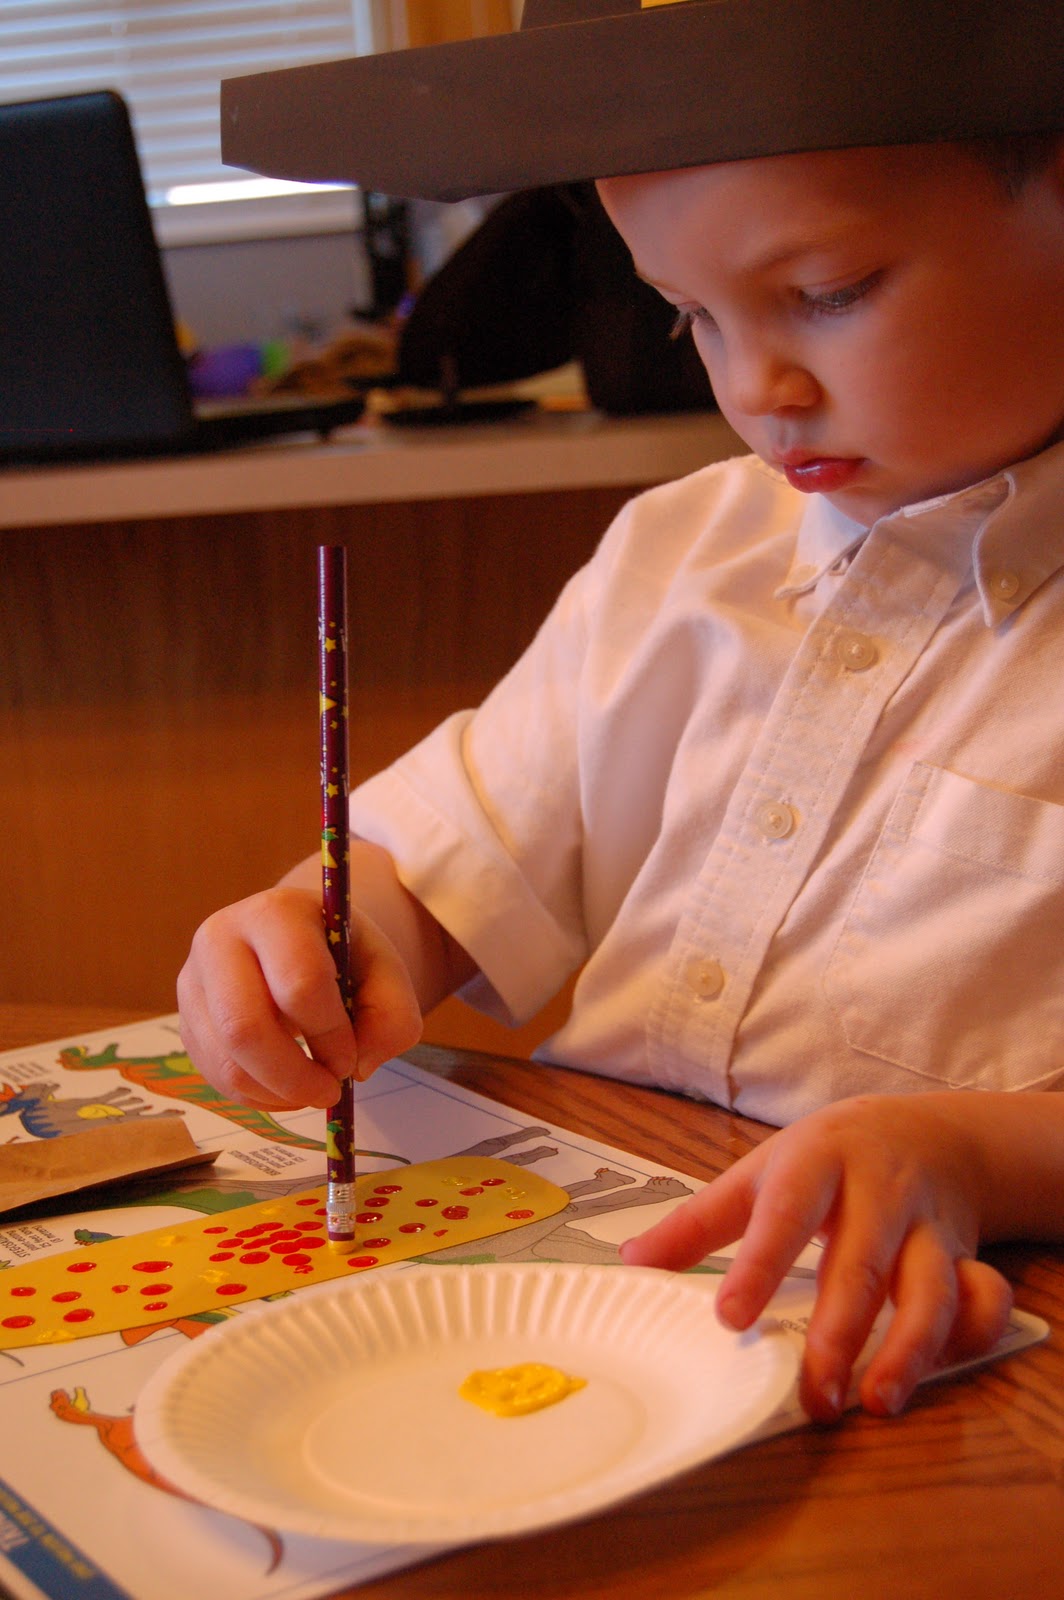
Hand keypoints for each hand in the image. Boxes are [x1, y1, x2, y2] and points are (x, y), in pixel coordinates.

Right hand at [177, 885, 421, 1110]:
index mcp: (276, 912)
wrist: (297, 941)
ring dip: (276, 1093)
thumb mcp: (384, 971)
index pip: (299, 982)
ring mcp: (193, 980)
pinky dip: (256, 1096)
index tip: (351, 1058)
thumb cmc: (341, 955)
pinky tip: (286, 1087)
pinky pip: (214, 1075)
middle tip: (329, 1093)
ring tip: (312, 1089)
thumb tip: (357, 1066)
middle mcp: (220, 938)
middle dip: (294, 1076)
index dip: (330, 1034)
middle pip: (244, 1026)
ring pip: (225, 1061)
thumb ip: (392, 1016)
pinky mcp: (186, 1019)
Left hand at [620, 1094, 1013, 1420]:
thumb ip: (699, 1222)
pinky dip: (968, 1335)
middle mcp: (876, 1192)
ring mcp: (924, 1224)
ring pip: (928, 1288)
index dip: (758, 1265)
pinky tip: (936, 1370)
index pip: (784, 1213)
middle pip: (861, 1263)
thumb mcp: (759, 1174)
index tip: (729, 1317)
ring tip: (876, 1402)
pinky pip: (980, 1297)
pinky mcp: (963, 1253)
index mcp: (815, 1162)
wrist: (924, 1132)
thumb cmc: (828, 1159)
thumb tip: (631, 1261)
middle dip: (839, 1332)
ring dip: (908, 1349)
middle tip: (812, 1394)